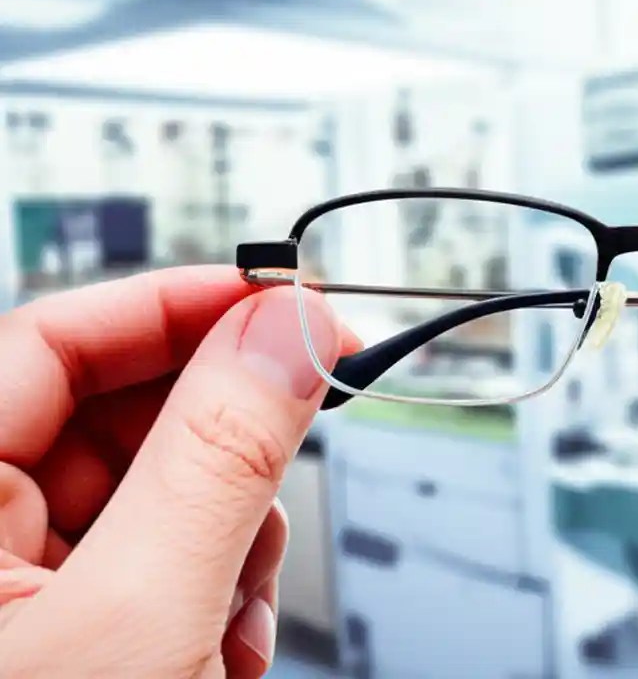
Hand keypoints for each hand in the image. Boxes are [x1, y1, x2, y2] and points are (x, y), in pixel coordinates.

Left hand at [0, 267, 343, 677]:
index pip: (52, 344)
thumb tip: (286, 331)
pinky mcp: (80, 630)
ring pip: (164, 494)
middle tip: (297, 455)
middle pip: (123, 419)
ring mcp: (25, 589)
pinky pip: (167, 564)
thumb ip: (218, 462)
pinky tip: (224, 650)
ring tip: (240, 617)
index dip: (177, 307)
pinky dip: (220, 594)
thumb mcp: (143, 614)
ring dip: (236, 542)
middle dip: (227, 454)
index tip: (289, 305)